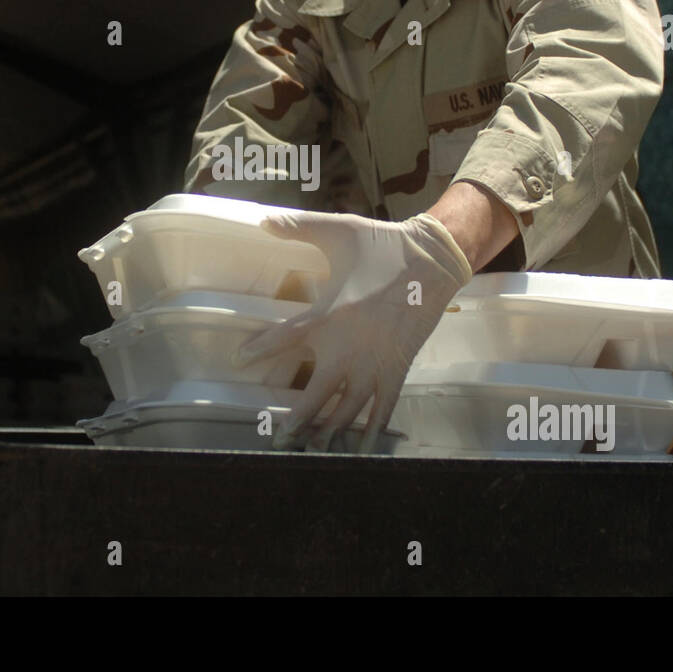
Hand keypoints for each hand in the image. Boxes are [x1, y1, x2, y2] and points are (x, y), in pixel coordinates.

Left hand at [235, 210, 471, 451]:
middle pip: (316, 395)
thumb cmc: (382, 245)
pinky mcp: (396, 369)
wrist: (433, 260)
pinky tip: (359, 451)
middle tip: (279, 441)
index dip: (260, 350)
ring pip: (346, 409)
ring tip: (310, 452)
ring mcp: (374, 364)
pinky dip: (370, 431)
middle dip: (296, 421)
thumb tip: (262, 218)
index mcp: (329, 316)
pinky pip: (381, 408)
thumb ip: (298, 227)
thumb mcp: (338, 229)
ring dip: (328, 432)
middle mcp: (348, 348)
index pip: (285, 338)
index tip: (239, 361)